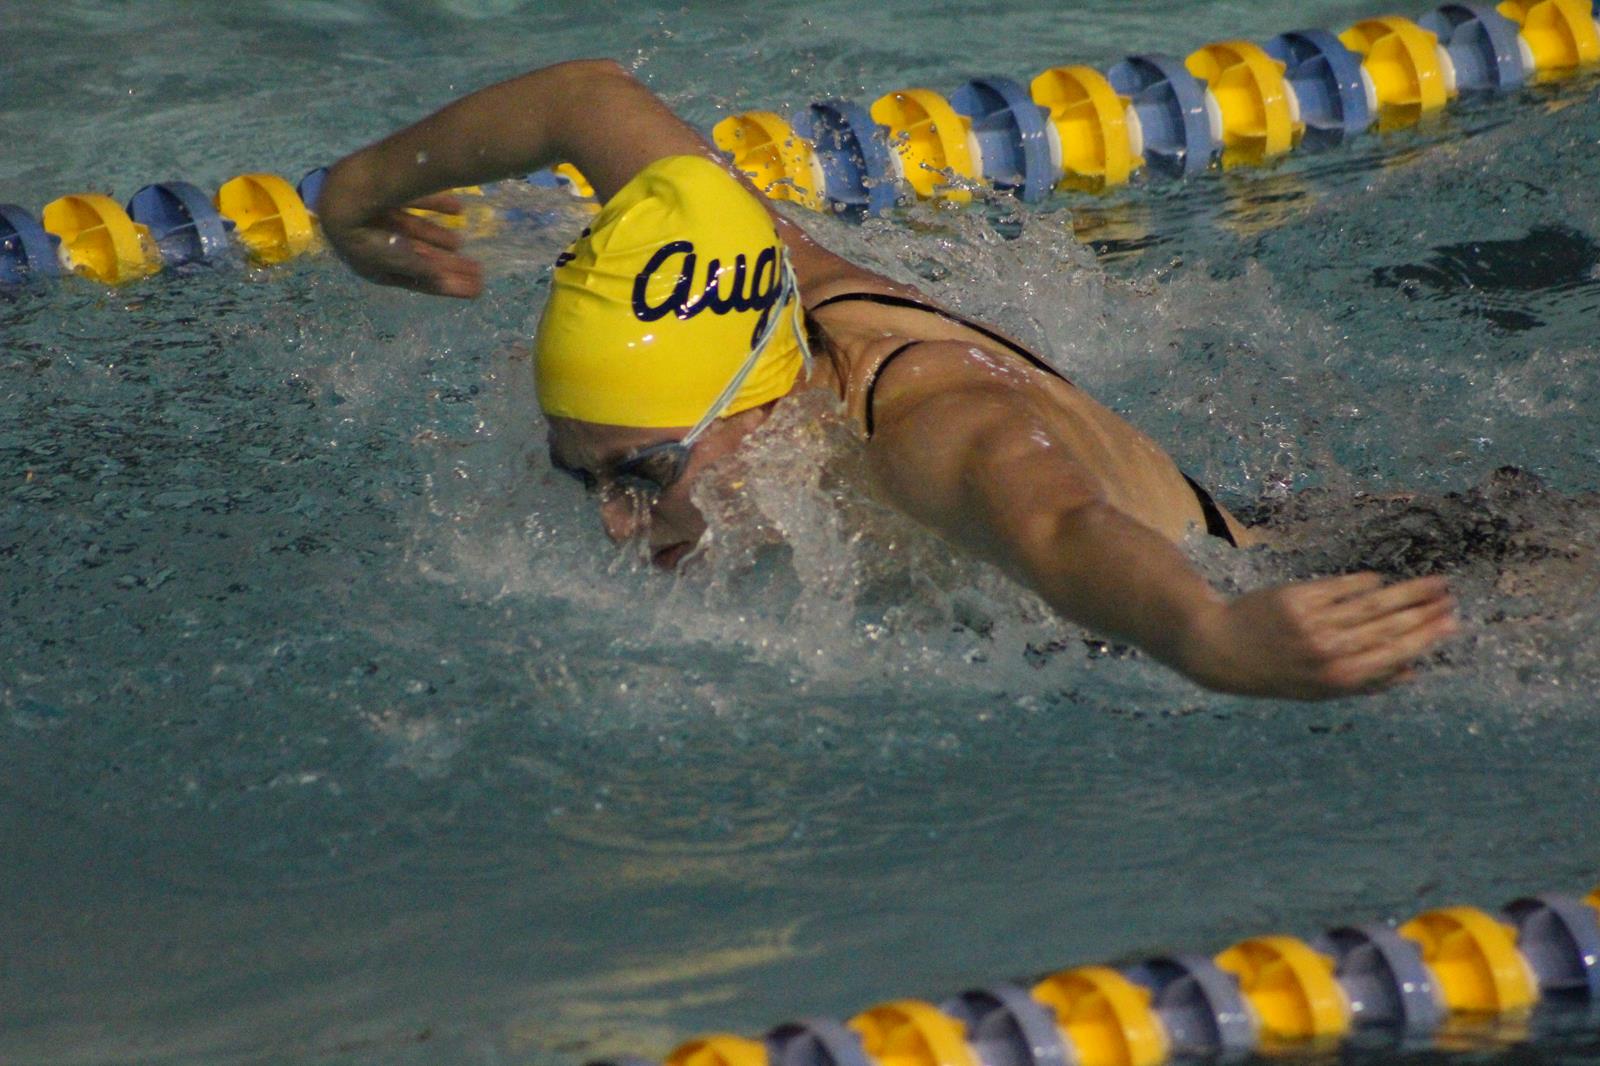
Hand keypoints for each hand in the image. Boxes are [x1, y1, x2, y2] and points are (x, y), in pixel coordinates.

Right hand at [320, 190, 484, 298]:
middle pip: (420, 257)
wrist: (344, 199)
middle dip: (449, 265)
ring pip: (415, 231)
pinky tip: (457, 209)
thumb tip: (441, 280)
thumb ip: (421, 270)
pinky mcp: (380, 193)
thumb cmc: (370, 238)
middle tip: (479, 271)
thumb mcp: (399, 263)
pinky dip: (434, 205)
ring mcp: (377, 218)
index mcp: (377, 267)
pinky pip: (413, 201)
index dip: (447, 286)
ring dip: (438, 237)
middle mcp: (376, 245)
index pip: (419, 281)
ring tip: (463, 242)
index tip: (475, 290)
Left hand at [1179, 573, 1459, 699]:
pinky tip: (1381, 580)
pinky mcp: (1297, 597)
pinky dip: (1364, 583)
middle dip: (1424, 609)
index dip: (1425, 636)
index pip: (1395, 652)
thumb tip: (1411, 673)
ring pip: (1372, 603)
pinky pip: (1342, 586)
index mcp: (1339, 678)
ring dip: (1406, 591)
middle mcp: (1330, 650)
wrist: (1221, 649)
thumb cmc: (1276, 673)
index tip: (1451, 622)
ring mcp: (1314, 622)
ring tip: (1432, 583)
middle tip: (1449, 596)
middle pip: (1389, 624)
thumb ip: (1365, 683)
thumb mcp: (1318, 691)